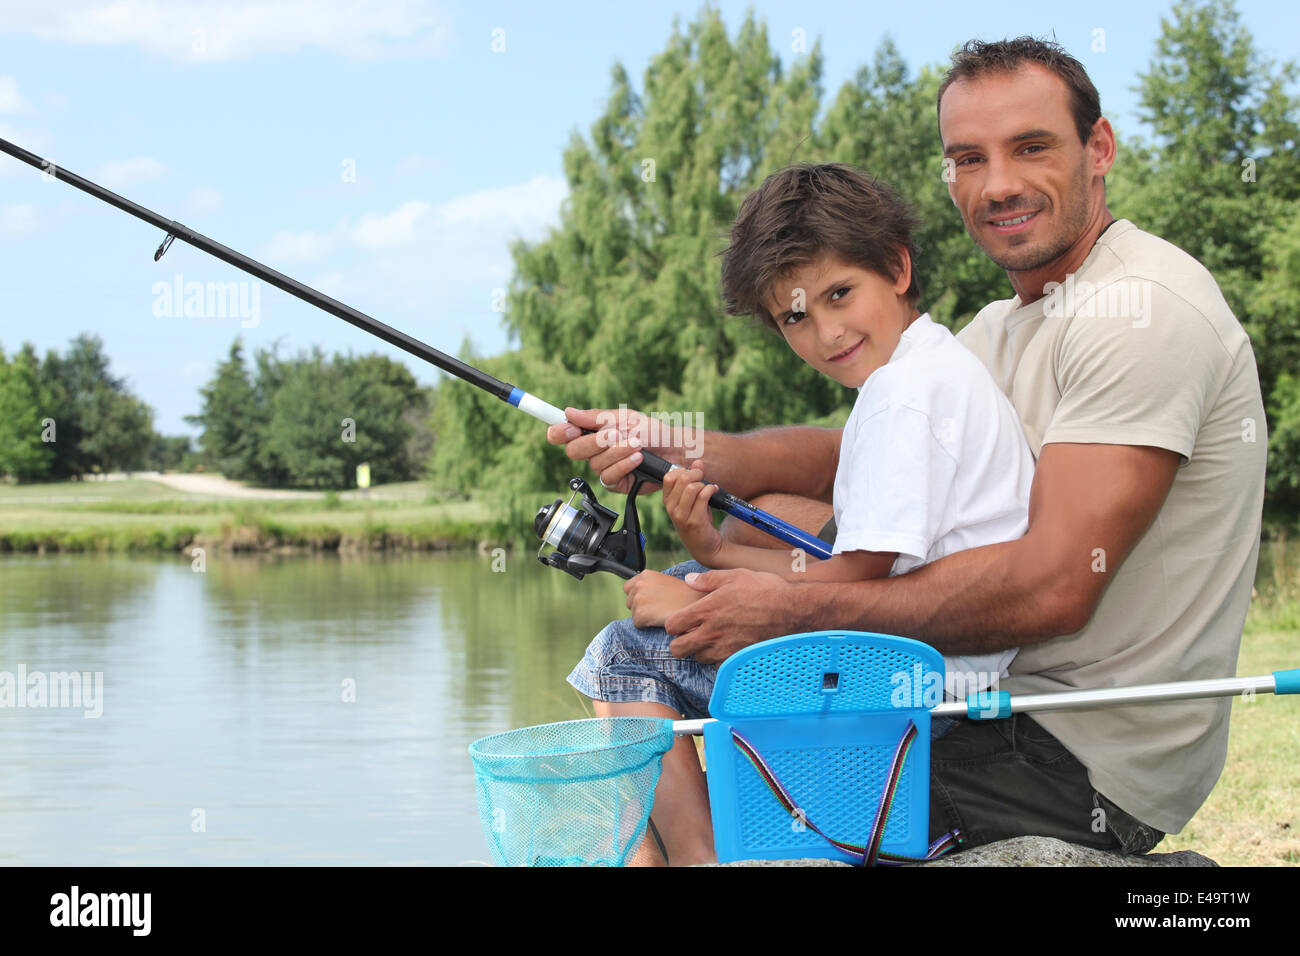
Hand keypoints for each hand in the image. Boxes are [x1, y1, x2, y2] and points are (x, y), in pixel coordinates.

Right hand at [545, 407, 683, 494]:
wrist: (673, 449)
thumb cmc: (651, 432)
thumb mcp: (624, 418)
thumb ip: (596, 418)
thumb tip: (569, 413)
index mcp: (592, 431)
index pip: (562, 433)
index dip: (559, 432)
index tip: (570, 429)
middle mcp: (593, 451)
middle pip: (573, 451)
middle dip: (595, 442)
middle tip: (615, 434)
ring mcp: (603, 467)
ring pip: (595, 464)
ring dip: (618, 452)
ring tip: (637, 445)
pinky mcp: (615, 482)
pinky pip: (609, 477)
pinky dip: (624, 465)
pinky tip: (637, 459)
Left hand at [624, 569, 703, 628]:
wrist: (696, 605)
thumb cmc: (685, 595)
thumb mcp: (666, 582)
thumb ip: (650, 585)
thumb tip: (640, 595)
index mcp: (645, 574)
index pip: (628, 587)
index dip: (638, 596)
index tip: (650, 601)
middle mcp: (639, 584)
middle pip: (629, 602)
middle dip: (640, 607)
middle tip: (658, 608)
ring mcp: (638, 599)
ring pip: (633, 613)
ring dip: (644, 616)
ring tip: (662, 613)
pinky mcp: (640, 614)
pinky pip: (638, 624)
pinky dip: (647, 626)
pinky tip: (661, 620)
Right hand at [661, 466, 724, 565]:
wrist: (706, 547)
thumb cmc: (699, 521)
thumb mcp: (693, 500)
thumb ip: (694, 480)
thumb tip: (698, 462)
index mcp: (668, 501)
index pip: (668, 477)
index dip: (682, 470)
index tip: (693, 474)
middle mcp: (672, 509)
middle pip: (681, 479)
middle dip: (696, 474)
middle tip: (703, 478)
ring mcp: (682, 516)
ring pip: (691, 488)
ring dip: (704, 484)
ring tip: (709, 488)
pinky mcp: (695, 521)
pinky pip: (703, 497)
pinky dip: (711, 490)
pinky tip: (714, 492)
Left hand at [665, 568, 807, 663]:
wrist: (793, 610)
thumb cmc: (765, 589)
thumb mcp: (735, 576)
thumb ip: (708, 580)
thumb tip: (689, 580)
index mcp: (707, 610)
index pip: (672, 625)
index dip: (674, 623)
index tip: (681, 620)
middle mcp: (712, 632)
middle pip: (678, 649)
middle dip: (679, 642)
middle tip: (690, 634)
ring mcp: (725, 648)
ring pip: (697, 658)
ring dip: (700, 650)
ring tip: (711, 638)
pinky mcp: (738, 658)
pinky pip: (717, 665)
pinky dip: (717, 658)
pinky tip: (726, 645)